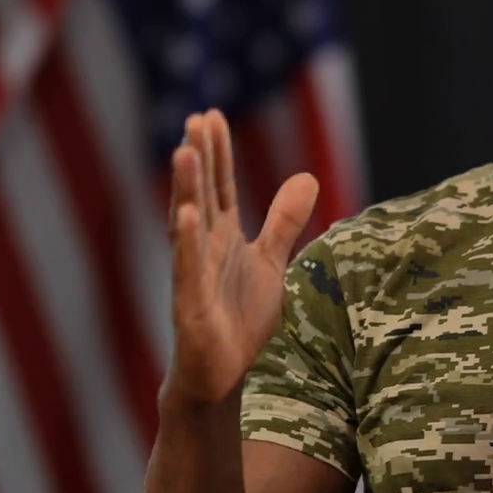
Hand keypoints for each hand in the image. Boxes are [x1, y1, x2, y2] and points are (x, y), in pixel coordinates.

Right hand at [163, 108, 319, 405]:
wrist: (221, 377)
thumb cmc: (240, 320)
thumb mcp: (271, 263)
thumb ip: (284, 222)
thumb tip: (308, 177)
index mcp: (222, 238)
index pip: (220, 187)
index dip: (218, 154)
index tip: (212, 115)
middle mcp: (203, 250)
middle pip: (202, 196)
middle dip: (200, 158)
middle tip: (197, 118)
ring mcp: (193, 277)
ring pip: (188, 226)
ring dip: (186, 189)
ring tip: (184, 151)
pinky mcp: (190, 307)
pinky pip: (187, 270)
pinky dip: (187, 243)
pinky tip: (187, 215)